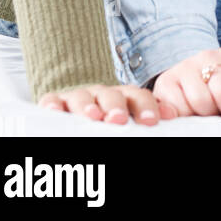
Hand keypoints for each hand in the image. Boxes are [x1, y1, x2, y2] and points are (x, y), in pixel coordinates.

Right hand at [38, 81, 176, 125]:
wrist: (77, 116)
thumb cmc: (107, 125)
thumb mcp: (126, 125)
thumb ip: (142, 124)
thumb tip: (167, 122)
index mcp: (124, 99)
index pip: (138, 98)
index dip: (146, 107)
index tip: (152, 121)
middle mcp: (102, 95)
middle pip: (111, 94)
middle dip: (116, 105)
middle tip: (118, 119)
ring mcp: (78, 98)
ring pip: (82, 96)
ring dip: (88, 105)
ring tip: (92, 115)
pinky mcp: (55, 103)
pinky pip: (52, 100)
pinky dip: (52, 103)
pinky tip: (54, 110)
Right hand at [150, 44, 220, 120]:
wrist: (185, 80)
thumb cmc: (220, 88)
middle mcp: (208, 55)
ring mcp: (185, 68)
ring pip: (203, 102)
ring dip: (210, 119)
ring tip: (211, 118)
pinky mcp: (166, 83)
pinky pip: (181, 109)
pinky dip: (189, 119)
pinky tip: (192, 118)